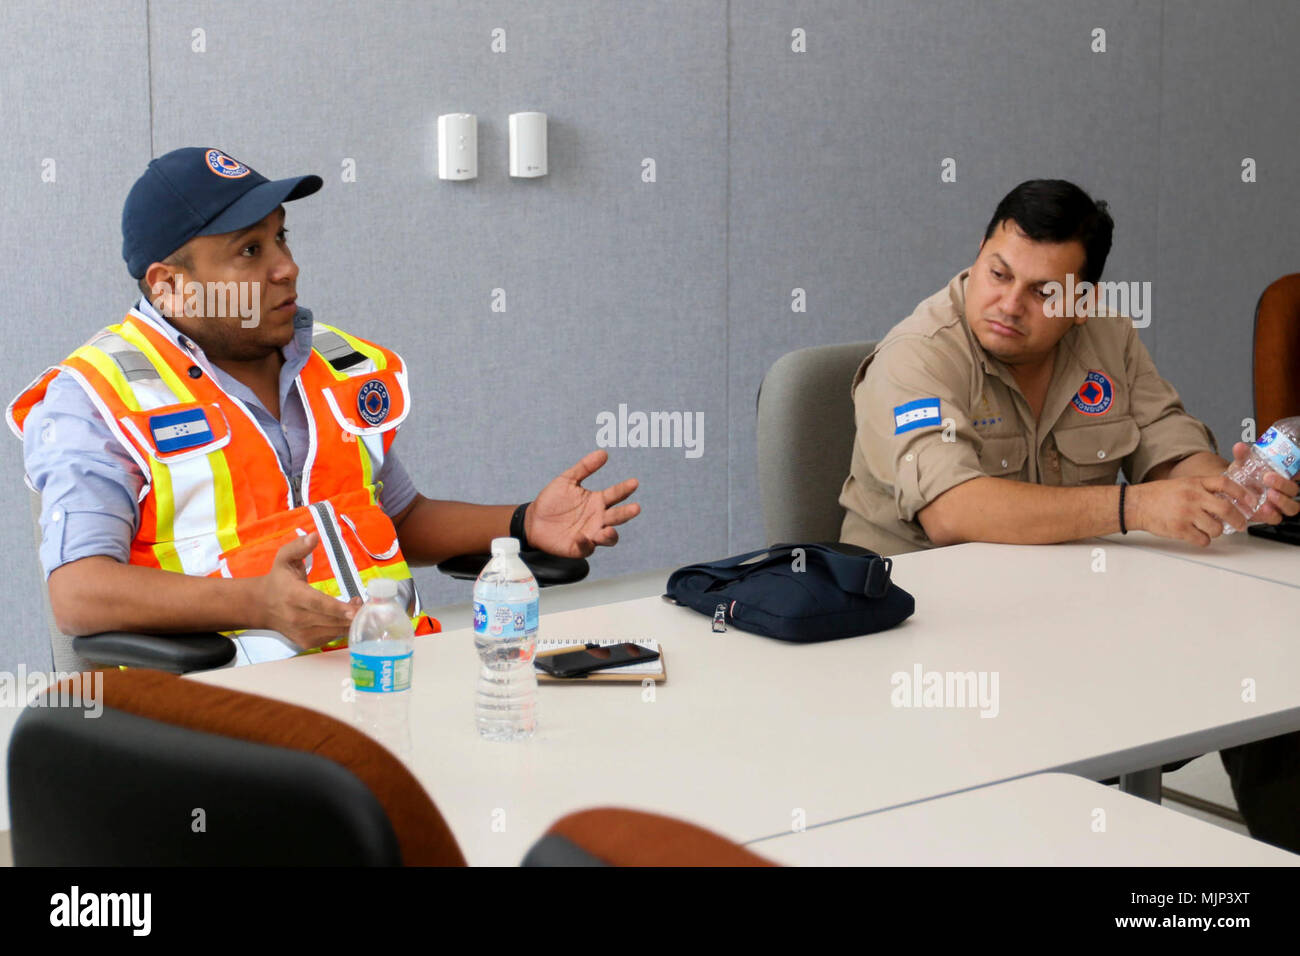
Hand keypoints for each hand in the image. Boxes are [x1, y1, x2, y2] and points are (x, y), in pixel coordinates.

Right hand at [254, 532, 362, 648]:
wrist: (261, 606)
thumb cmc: (278, 580)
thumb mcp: (284, 558)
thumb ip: (298, 547)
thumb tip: (314, 536)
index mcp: (293, 595)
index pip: (317, 603)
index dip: (337, 608)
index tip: (355, 609)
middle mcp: (297, 617)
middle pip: (331, 620)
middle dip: (353, 614)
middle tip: (366, 603)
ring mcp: (302, 633)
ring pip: (334, 630)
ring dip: (351, 621)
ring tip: (358, 606)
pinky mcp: (307, 642)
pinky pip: (332, 637)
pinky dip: (344, 628)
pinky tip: (348, 615)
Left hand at [525, 450, 640, 557]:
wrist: (534, 520)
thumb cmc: (552, 500)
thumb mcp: (567, 480)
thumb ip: (584, 467)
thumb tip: (604, 452)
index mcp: (598, 501)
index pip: (616, 495)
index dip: (625, 489)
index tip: (634, 482)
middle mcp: (598, 518)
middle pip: (617, 517)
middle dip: (626, 513)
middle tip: (635, 508)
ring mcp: (590, 534)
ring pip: (608, 538)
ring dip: (610, 535)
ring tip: (609, 529)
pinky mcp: (579, 547)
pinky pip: (586, 548)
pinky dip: (585, 543)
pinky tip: (580, 537)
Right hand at [1128, 475, 1252, 546]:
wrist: (1137, 504)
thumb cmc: (1159, 495)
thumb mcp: (1184, 484)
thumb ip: (1205, 490)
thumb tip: (1228, 501)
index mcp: (1195, 483)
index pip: (1225, 484)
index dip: (1242, 493)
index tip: (1251, 502)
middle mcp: (1192, 497)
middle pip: (1226, 508)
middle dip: (1238, 519)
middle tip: (1241, 525)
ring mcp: (1186, 513)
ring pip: (1216, 528)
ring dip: (1217, 532)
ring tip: (1209, 529)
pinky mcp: (1179, 529)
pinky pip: (1202, 540)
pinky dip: (1203, 540)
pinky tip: (1197, 536)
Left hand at [1229, 442, 1299, 524]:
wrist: (1230, 490)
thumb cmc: (1243, 475)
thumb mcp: (1242, 464)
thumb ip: (1242, 455)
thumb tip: (1239, 446)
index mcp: (1283, 476)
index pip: (1298, 474)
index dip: (1299, 472)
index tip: (1293, 470)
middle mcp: (1283, 490)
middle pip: (1294, 490)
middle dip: (1284, 484)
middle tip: (1268, 477)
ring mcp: (1278, 504)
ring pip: (1292, 507)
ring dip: (1282, 501)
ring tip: (1269, 495)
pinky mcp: (1268, 515)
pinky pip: (1276, 518)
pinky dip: (1270, 514)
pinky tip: (1262, 509)